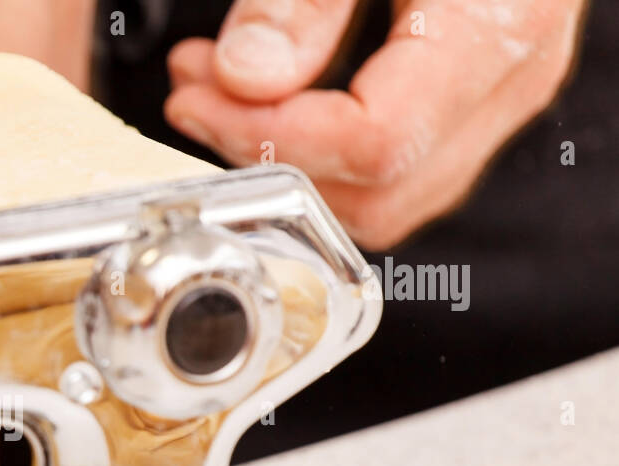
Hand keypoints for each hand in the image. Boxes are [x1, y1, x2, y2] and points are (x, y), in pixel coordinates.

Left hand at [164, 0, 586, 248]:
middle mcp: (511, 79)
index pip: (376, 142)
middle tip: (197, 93)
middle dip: (267, 155)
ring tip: (219, 90)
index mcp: (499, 24)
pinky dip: (318, 151)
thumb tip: (248, 77)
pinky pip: (392, 171)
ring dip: (286, 161)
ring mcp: (496, 100)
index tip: (196, 101)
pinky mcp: (471, 104)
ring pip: (382, 200)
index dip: (268, 137)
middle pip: (377, 192)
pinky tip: (266, 98)